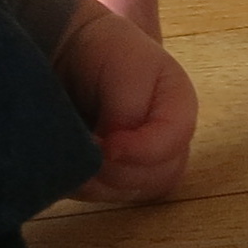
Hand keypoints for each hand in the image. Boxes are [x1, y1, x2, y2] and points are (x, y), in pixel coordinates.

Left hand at [55, 2, 197, 203]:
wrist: (70, 51)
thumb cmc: (103, 50)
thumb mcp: (125, 68)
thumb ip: (128, 109)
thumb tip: (113, 153)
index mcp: (179, 108)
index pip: (172, 143)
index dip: (141, 151)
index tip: (106, 145)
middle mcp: (168, 142)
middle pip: (157, 177)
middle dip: (118, 170)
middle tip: (84, 150)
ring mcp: (143, 163)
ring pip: (132, 192)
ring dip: (99, 183)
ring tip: (72, 158)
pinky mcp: (116, 177)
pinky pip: (107, 197)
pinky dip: (86, 187)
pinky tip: (68, 167)